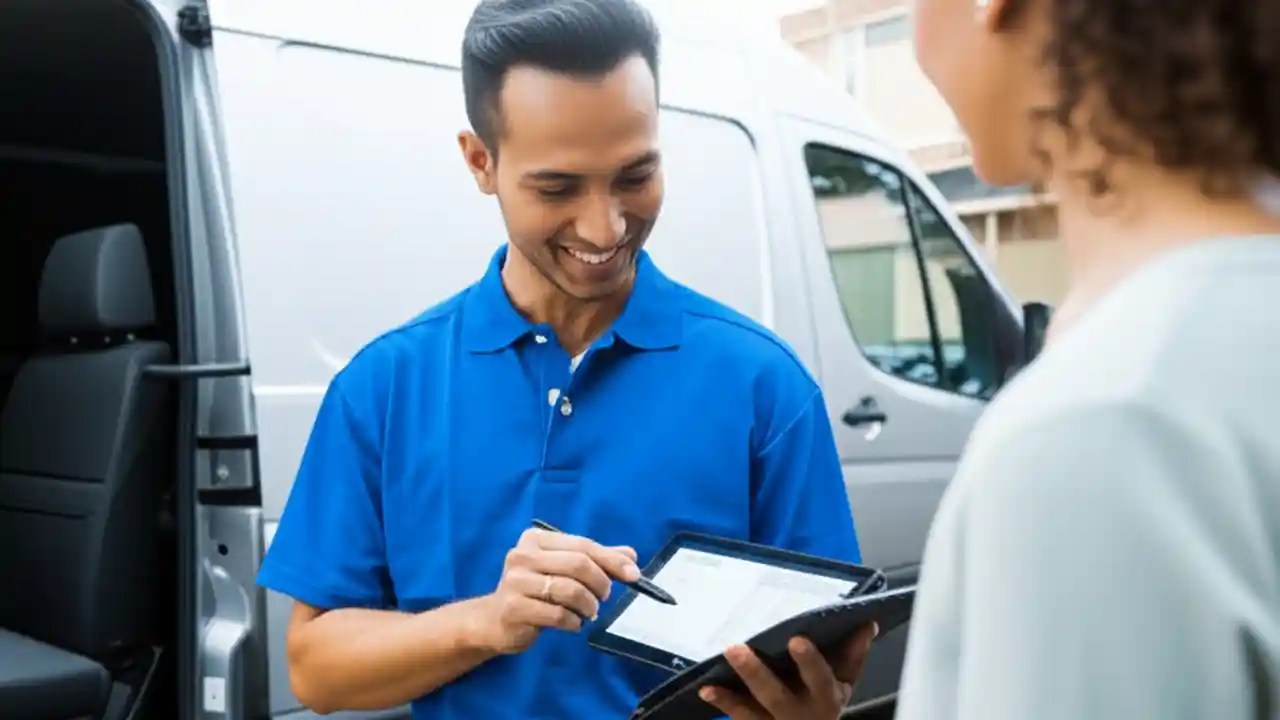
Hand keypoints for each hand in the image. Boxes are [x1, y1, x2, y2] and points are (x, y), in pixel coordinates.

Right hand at [475, 528, 639, 654]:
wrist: (495, 620)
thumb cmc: (534, 591)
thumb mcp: (563, 570)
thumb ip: (596, 560)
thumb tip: (630, 555)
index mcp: (536, 539)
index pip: (583, 545)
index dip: (612, 560)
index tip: (634, 574)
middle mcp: (523, 555)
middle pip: (578, 565)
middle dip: (600, 583)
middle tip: (605, 597)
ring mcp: (515, 581)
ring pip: (569, 590)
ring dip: (588, 605)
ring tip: (588, 612)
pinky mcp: (514, 608)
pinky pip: (557, 614)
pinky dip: (573, 622)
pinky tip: (573, 624)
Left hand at [699, 623, 878, 719]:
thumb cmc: (827, 699)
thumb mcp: (845, 681)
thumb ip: (854, 654)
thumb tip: (867, 623)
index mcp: (826, 697)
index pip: (820, 678)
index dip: (809, 661)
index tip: (796, 639)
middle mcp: (799, 713)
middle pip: (775, 695)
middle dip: (756, 673)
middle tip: (735, 648)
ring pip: (752, 708)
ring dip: (731, 692)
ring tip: (712, 675)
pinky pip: (739, 715)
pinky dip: (723, 701)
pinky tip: (706, 688)